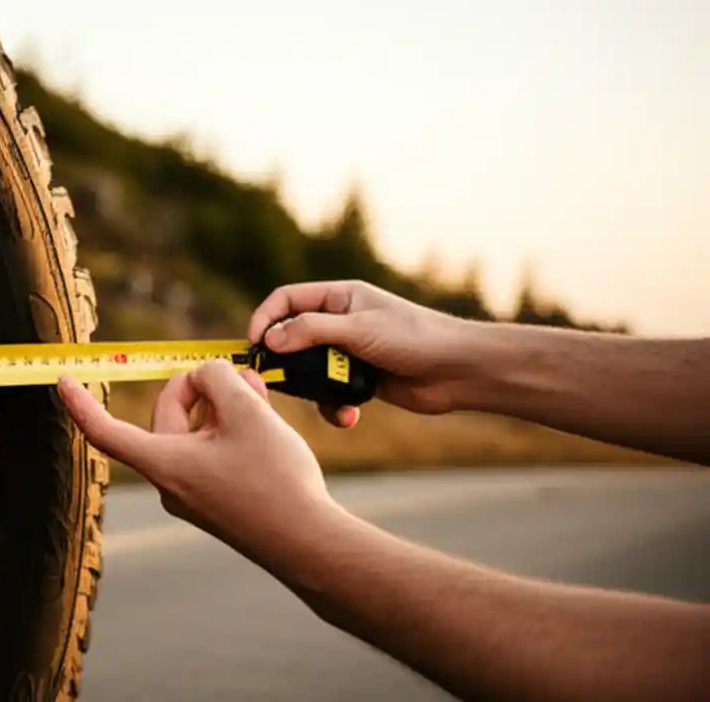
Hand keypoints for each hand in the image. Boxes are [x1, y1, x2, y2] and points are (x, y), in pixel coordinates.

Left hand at [58, 361, 334, 562]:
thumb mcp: (247, 411)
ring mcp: (193, 497)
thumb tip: (206, 376)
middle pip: (169, 417)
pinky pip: (212, 455)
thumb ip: (217, 378)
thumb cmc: (275, 481)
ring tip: (262, 400)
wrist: (310, 543)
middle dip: (203, 390)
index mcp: (164, 463)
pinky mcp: (216, 504)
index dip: (81, 403)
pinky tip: (265, 427)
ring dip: (224, 409)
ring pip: (196, 433)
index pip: (105, 430)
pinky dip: (232, 433)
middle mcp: (170, 484)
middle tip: (245, 380)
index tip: (62, 381)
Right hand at [247, 280, 472, 425]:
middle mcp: (340, 323)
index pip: (287, 300)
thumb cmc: (414, 338)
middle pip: (292, 338)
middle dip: (285, 363)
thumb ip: (311, 332)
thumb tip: (269, 340)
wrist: (459, 370)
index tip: (254, 344)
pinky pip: (330, 394)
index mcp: (339, 298)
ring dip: (314, 390)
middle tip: (272, 383)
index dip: (265, 318)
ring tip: (328, 400)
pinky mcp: (359, 381)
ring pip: (310, 372)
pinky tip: (350, 415)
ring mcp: (348, 353)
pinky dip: (334, 407)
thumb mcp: (358, 330)